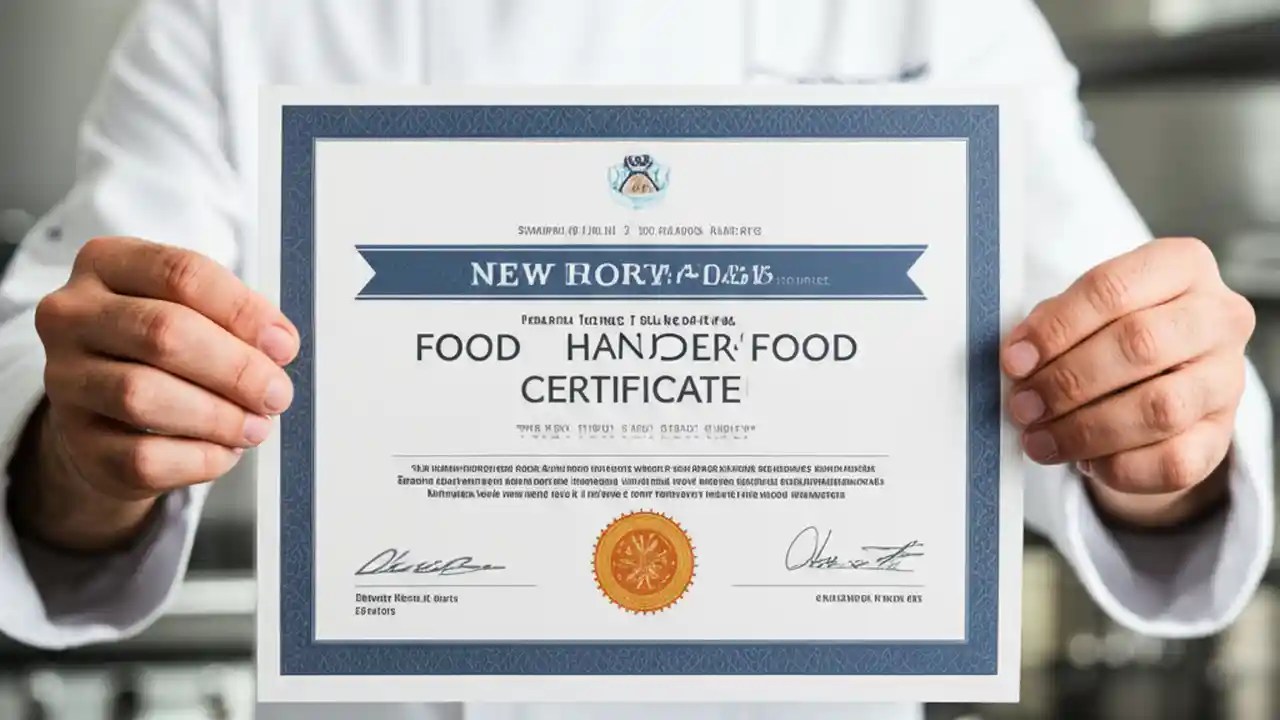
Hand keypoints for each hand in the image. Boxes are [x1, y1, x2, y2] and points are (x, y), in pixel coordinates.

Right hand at [9, 237, 297, 551]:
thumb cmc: (159, 351)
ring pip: (144, 395)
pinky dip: (198, 457)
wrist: (106, 413)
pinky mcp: (75, 442)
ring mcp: (63, 380)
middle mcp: (72, 316)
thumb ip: (235, 319)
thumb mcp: (193, 312)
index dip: (243, 311)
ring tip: (254, 425)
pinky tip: (222, 450)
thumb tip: (277, 345)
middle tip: (276, 393)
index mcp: (106, 264)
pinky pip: (142, 455)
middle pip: (163, 333)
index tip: (283, 345)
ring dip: (218, 416)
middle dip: (236, 369)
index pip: (181, 274)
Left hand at [1000, 237, 1255, 528]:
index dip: (1056, 328)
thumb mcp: (1082, 312)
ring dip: (1087, 430)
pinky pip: (1175, 461)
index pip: (1113, 289)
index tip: (1014, 360)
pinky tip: (1087, 462)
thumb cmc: (1110, 332)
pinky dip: (1120, 467)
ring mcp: (1228, 378)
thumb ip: (1051, 326)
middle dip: (1068, 382)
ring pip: (1161, 408)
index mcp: (1181, 266)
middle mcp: (1218, 317)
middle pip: (1140, 345)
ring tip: (1041, 438)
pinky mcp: (1222, 435)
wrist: (1159, 376)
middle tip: (1023, 406)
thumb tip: (1019, 360)